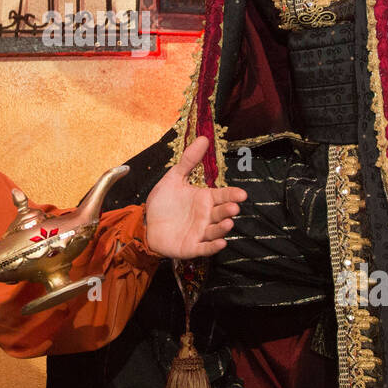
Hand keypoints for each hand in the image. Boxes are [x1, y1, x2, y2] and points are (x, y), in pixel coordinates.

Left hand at [144, 136, 246, 258]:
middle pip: (221, 213)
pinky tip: (221, 243)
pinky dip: (213, 247)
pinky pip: (205, 248)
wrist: (146, 223)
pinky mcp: (192, 247)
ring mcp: (200, 232)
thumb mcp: (174, 178)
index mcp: (204, 199)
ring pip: (215, 231)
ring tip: (228, 223)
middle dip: (228, 210)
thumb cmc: (163, 202)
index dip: (232, 195)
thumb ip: (188, 160)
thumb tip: (203, 138)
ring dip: (223, 228)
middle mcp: (206, 216)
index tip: (241, 194)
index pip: (223, 196)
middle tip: (233, 207)